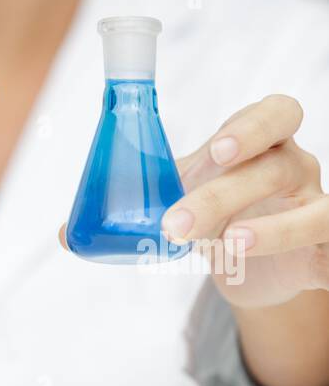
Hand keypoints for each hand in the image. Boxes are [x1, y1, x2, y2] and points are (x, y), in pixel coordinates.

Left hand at [163, 94, 328, 307]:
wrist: (247, 269)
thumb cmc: (219, 214)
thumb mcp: (187, 193)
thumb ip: (153, 188)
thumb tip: (82, 217)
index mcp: (265, 143)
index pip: (277, 114)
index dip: (252, 128)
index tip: (217, 151)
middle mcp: (298, 170)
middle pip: (275, 168)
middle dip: (222, 194)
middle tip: (175, 223)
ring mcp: (318, 211)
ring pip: (318, 213)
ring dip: (273, 230)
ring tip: (227, 245)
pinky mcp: (325, 256)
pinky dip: (321, 262)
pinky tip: (290, 271)